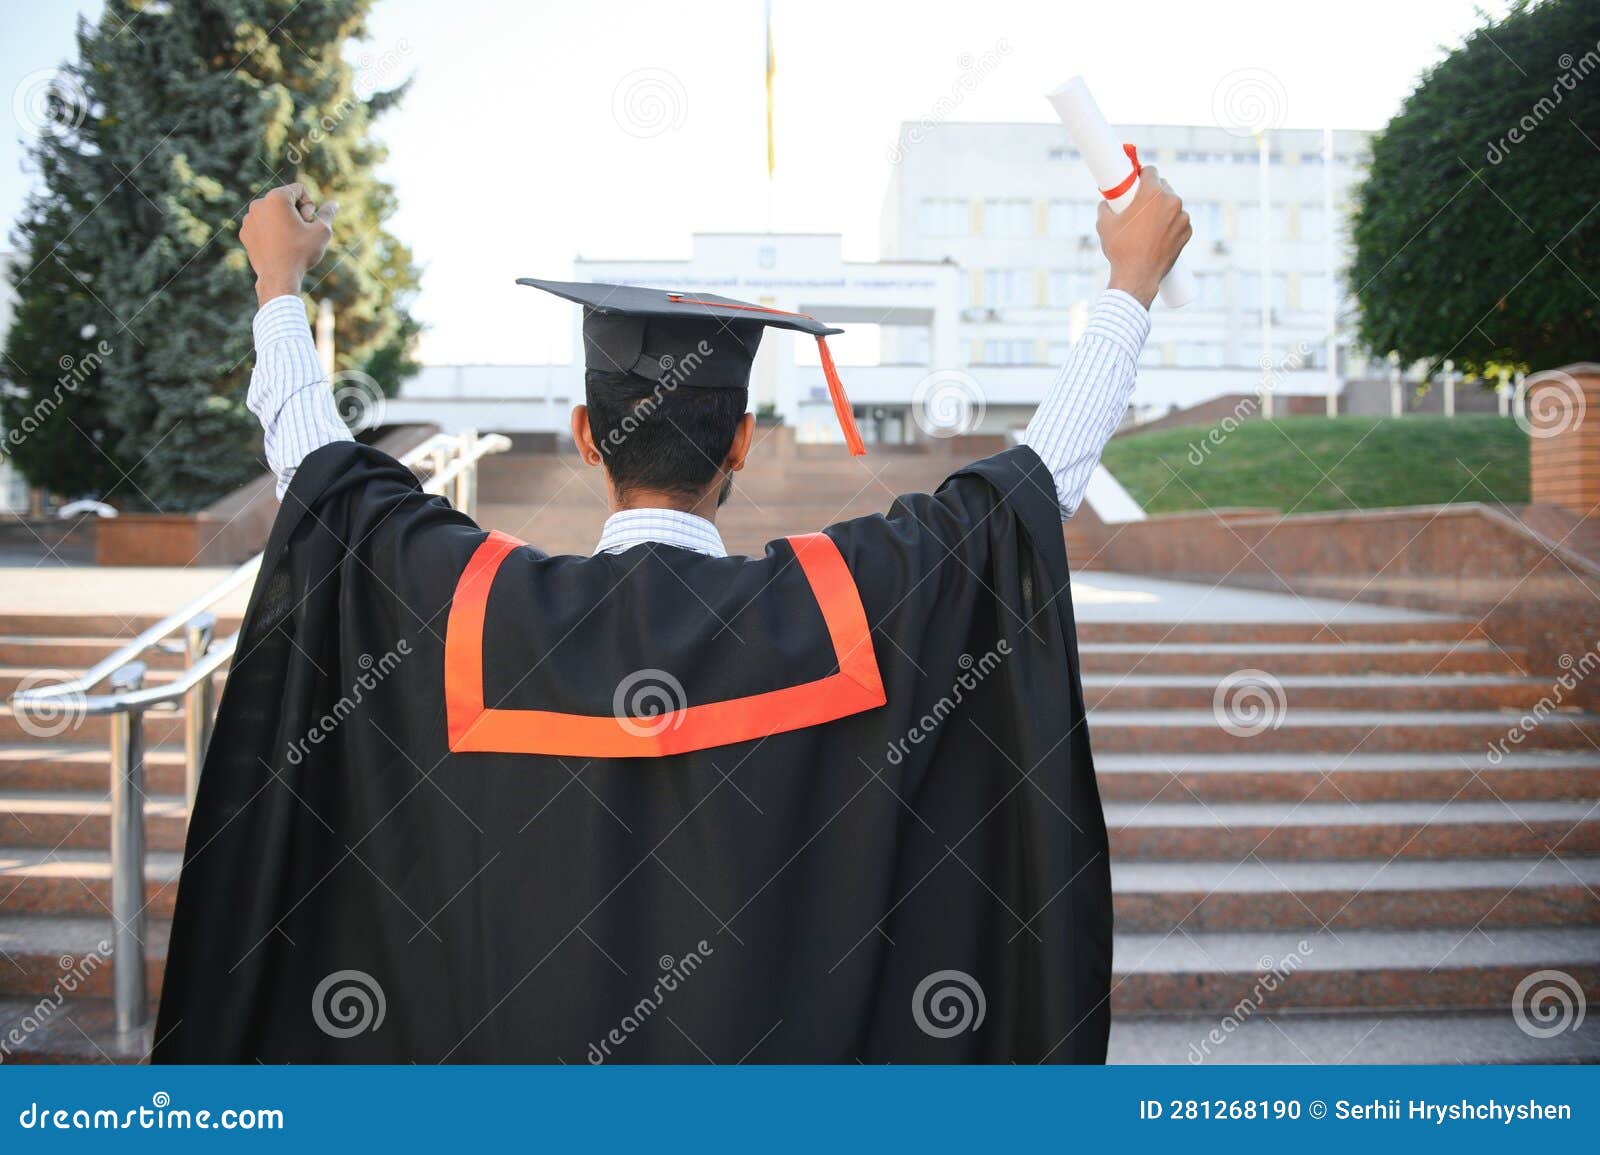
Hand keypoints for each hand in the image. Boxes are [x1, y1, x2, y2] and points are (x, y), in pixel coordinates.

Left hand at [239, 183, 337, 305]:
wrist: (278, 278)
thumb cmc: (301, 253)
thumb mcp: (322, 232)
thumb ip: (328, 214)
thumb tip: (334, 204)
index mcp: (276, 197)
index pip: (299, 190)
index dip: (310, 206)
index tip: (308, 223)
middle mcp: (258, 203)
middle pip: (285, 200)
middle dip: (296, 213)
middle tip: (300, 233)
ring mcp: (248, 218)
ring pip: (272, 212)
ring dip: (283, 222)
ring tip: (288, 241)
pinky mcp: (244, 232)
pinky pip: (262, 224)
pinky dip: (271, 232)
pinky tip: (277, 246)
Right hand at [1097, 166, 1190, 309]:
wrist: (1137, 276)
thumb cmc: (1120, 249)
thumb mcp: (1104, 224)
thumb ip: (1105, 207)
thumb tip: (1105, 203)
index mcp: (1152, 193)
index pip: (1151, 171)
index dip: (1142, 174)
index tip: (1136, 181)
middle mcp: (1171, 201)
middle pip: (1163, 187)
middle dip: (1153, 192)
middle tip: (1140, 203)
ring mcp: (1182, 217)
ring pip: (1172, 204)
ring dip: (1163, 208)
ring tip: (1149, 222)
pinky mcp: (1187, 232)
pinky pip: (1179, 221)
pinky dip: (1171, 224)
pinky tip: (1159, 233)